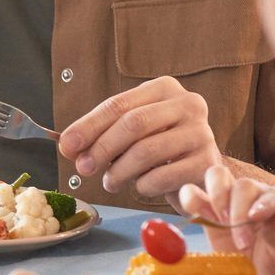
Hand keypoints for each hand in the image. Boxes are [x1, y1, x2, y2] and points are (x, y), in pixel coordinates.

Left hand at [61, 76, 222, 205]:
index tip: (67, 146)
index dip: (88, 126)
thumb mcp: (129, 133)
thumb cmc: (158, 148)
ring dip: (118, 172)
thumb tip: (68, 146)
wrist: (199, 171)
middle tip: (83, 168)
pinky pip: (162, 177)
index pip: (118, 104)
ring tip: (110, 182)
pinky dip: (142, 185)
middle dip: (102, 148)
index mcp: (164, 88)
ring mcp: (202, 133)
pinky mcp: (207, 163)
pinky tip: (140, 186)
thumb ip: (99, 134)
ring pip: (146, 151)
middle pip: (133, 124)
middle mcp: (188, 104)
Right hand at [178, 165, 274, 274]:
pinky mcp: (209, 209)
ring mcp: (232, 199)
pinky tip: (200, 219)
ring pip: (217, 176)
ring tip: (220, 223)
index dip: (265, 204)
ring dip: (215, 197)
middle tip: (241, 241)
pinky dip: (191, 201)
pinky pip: (192, 193)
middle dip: (238, 211)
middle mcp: (258, 193)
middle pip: (243, 185)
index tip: (255, 219)